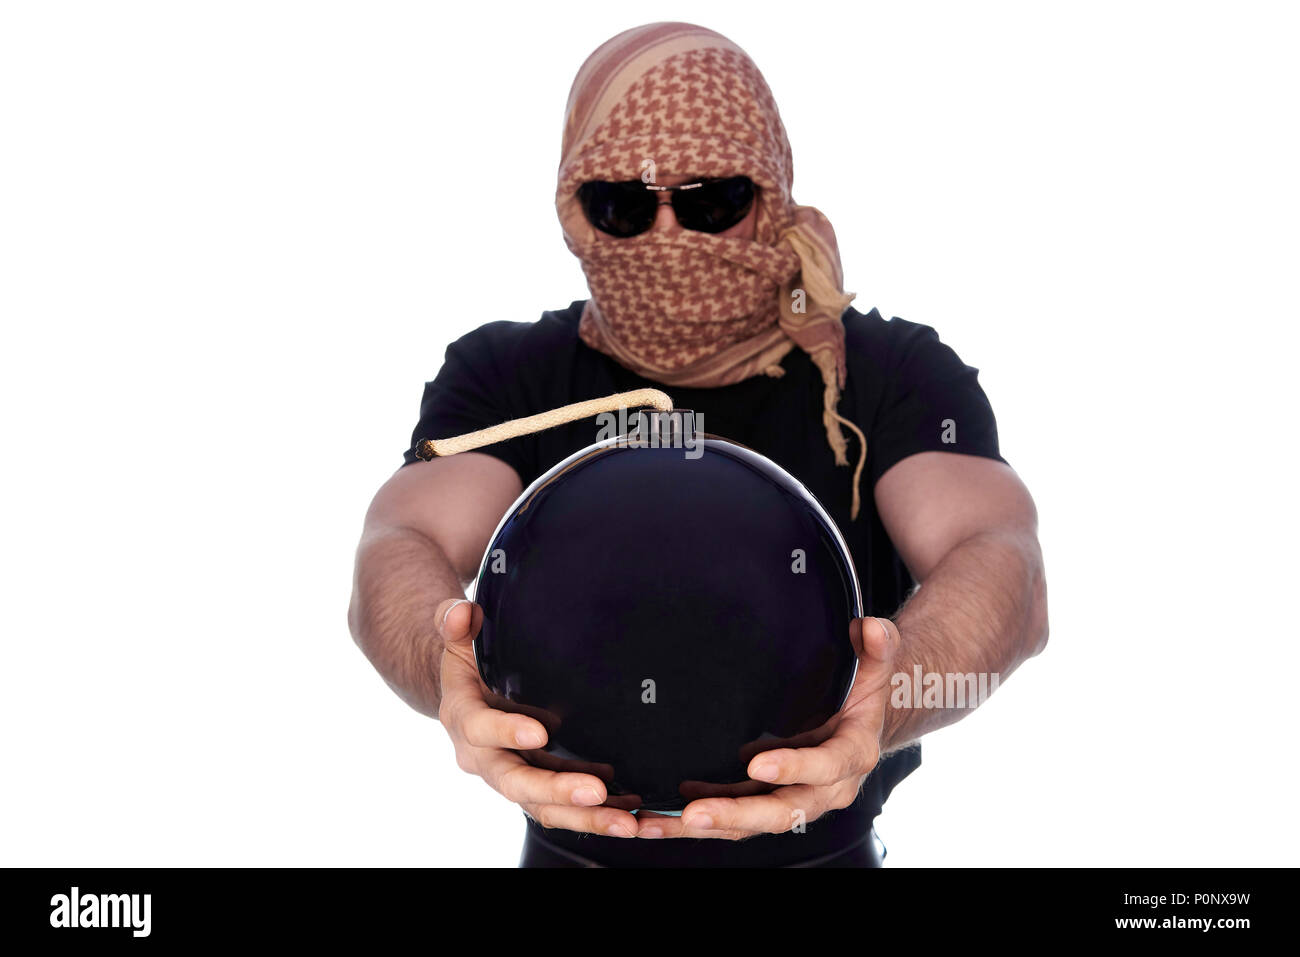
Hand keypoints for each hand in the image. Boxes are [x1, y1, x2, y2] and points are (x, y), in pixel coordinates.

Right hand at [434, 598, 641, 837]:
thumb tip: (462, 612)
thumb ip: (455, 624)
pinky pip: (564, 810)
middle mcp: (484, 758)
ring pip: (543, 808)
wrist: (466, 696)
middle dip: (555, 791)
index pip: (481, 730)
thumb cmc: (469, 662)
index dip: (507, 733)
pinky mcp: (536, 789)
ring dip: (584, 817)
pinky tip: (633, 818)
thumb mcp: (459, 639)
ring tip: (626, 821)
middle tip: (595, 791)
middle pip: (515, 783)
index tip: (540, 733)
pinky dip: (596, 817)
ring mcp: (512, 778)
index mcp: (464, 719)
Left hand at [635, 616, 899, 839]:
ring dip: (702, 826)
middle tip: (693, 812)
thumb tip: (872, 628)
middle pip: (782, 812)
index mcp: (851, 755)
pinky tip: (653, 819)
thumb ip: (877, 648)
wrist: (865, 721)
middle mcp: (824, 789)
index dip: (794, 766)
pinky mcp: (765, 802)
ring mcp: (793, 800)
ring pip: (749, 825)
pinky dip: (693, 823)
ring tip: (654, 824)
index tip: (757, 762)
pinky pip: (731, 820)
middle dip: (735, 815)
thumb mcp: (876, 665)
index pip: (825, 767)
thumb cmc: (865, 690)